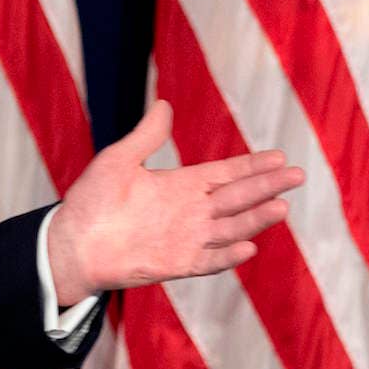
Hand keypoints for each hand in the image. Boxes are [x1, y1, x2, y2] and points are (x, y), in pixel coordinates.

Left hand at [46, 100, 303, 306]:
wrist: (71, 242)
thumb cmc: (90, 201)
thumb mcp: (118, 161)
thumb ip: (146, 137)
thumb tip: (164, 104)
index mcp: (180, 186)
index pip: (225, 174)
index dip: (251, 166)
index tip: (279, 156)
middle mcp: (190, 212)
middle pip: (237, 197)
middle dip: (266, 186)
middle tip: (296, 175)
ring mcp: (186, 239)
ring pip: (230, 228)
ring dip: (255, 219)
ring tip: (281, 206)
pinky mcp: (177, 263)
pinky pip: (208, 260)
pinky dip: (227, 255)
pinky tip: (247, 247)